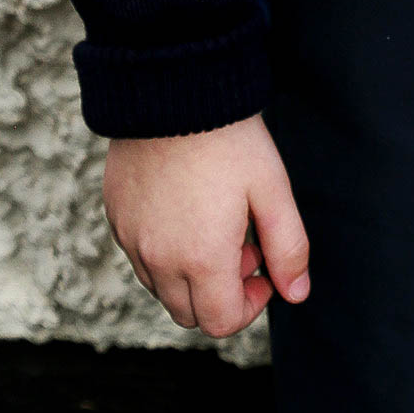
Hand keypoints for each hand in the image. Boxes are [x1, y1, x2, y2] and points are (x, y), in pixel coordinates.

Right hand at [103, 112, 309, 337]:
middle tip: (243, 244)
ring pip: (162, 288)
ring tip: (217, 224)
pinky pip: (140, 257)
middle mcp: (159, 259)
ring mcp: (131, 240)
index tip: (264, 269)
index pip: (220, 322)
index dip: (250, 306)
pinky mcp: (116, 218)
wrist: (174, 90)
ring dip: (191, 276)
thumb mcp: (272, 189)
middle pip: (189, 314)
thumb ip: (288, 247)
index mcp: (201, 259)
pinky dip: (164, 253)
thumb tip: (297, 293)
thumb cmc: (229, 139)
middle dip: (221, 294)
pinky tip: (186, 210)